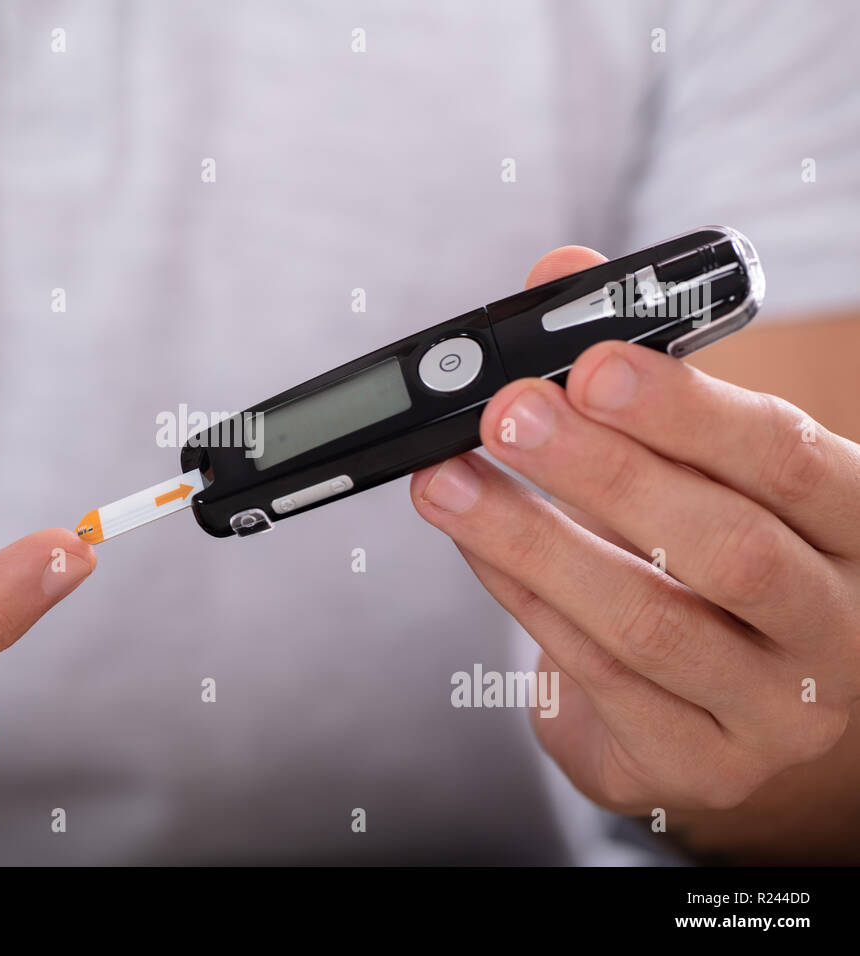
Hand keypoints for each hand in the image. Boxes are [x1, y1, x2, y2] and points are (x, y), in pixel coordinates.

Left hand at [411, 247, 857, 813]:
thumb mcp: (700, 461)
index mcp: (855, 530)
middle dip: (604, 473)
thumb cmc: (713, 552)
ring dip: (530, 540)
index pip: (791, 461)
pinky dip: (522, 599)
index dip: (689, 410)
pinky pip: (593, 676)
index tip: (594, 362)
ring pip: (646, 622)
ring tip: (446, 482)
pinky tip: (475, 544)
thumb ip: (637, 370)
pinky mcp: (695, 769)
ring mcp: (772, 713)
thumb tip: (558, 275)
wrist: (732, 705)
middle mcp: (835, 628)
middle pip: (727, 549)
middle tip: (506, 414)